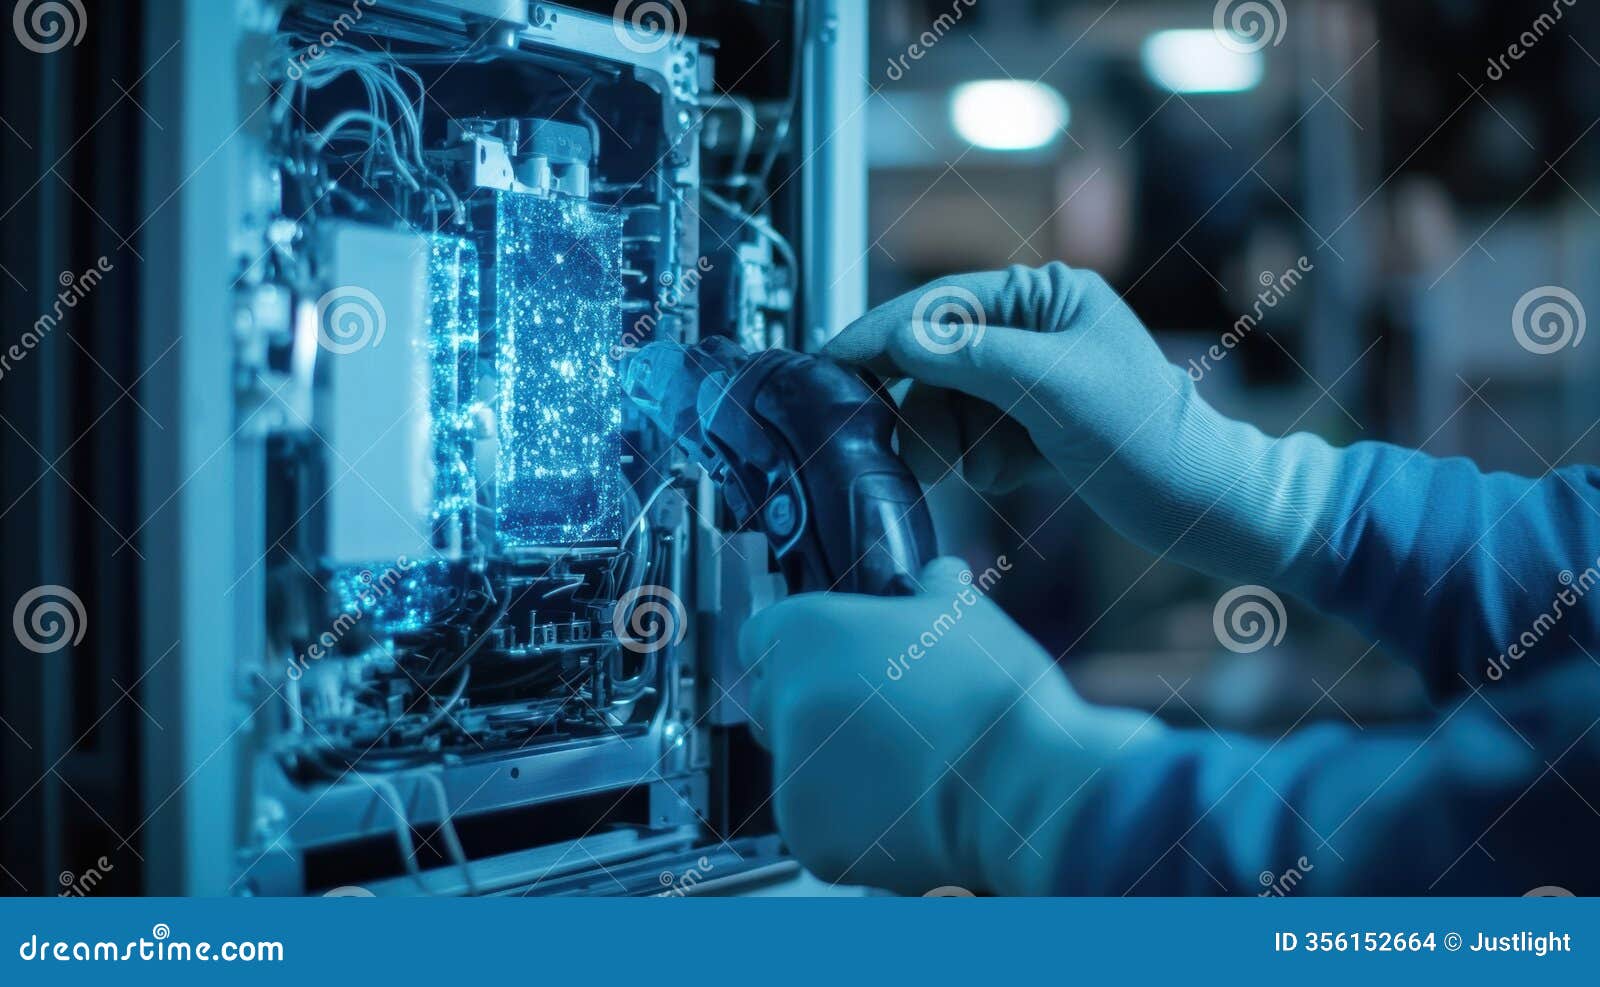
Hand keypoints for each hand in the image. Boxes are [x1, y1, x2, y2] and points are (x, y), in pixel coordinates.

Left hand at [738, 557, 1160, 895]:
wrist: (1020, 783)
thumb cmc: (993, 693)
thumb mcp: (965, 612)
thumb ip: (932, 589)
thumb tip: (937, 577)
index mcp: (805, 633)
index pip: (761, 636)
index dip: (798, 649)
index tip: (831, 660)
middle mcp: (783, 700)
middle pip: (771, 704)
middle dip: (810, 709)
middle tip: (876, 716)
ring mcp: (791, 774)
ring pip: (795, 768)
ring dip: (831, 769)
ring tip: (904, 767)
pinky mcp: (808, 837)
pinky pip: (815, 823)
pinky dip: (847, 822)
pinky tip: (903, 807)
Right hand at [826, 263, 1341, 586]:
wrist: (1201, 503)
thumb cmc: (1149, 436)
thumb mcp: (1054, 388)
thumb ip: (973, 357)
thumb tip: (903, 338)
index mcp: (1044, 296)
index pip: (940, 306)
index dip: (881, 334)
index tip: (829, 359)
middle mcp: (1033, 330)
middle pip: (936, 359)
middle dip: (924, 405)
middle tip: (899, 445)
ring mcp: (1031, 381)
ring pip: (950, 405)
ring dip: (955, 442)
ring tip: (982, 468)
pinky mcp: (1033, 426)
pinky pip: (974, 439)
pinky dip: (982, 462)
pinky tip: (1015, 474)